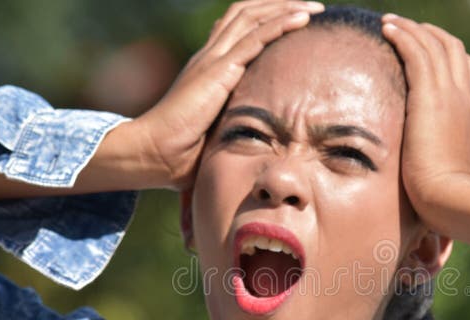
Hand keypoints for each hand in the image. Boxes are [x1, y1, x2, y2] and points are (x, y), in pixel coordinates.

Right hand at [135, 0, 324, 189]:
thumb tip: (255, 143)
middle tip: (312, 8)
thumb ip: (232, 124)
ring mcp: (213, 60)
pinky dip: (279, 24)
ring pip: (252, 17)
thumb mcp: (214, 131)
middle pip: (247, 14)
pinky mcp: (218, 70)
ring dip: (285, 8)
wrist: (155, 153)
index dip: (266, 19)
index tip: (296, 21)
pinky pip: (254, 38)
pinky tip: (301, 18)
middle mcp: (210, 56)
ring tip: (314, 8)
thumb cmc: (181, 154)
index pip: (237, 29)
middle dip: (280, 5)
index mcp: (208, 68)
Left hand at [381, 15, 469, 223]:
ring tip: (391, 22)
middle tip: (409, 30)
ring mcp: (452, 96)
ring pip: (435, 45)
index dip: (452, 58)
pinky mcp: (430, 97)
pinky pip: (417, 52)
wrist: (456, 203)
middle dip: (432, 36)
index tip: (431, 53)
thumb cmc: (459, 202)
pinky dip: (403, 36)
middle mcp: (468, 101)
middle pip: (455, 51)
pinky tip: (386, 28)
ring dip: (412, 29)